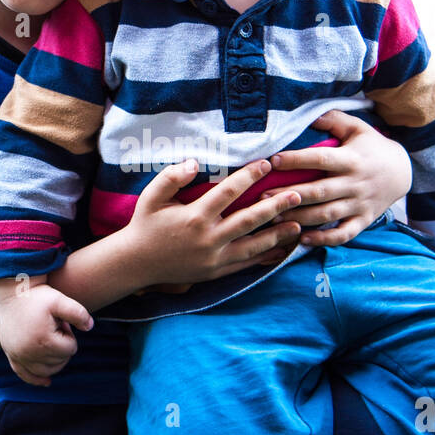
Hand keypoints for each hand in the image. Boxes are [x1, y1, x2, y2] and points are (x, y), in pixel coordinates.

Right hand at [0, 278, 92, 385]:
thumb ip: (78, 313)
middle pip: (59, 361)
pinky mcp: (11, 355)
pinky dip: (36, 379)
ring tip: (47, 336)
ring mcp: (18, 355)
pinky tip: (47, 382)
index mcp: (43, 341)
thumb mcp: (60, 300)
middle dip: (60, 345)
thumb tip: (90, 327)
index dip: (69, 334)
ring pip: (45, 371)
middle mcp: (29, 352)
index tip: (60, 321)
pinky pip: (24, 374)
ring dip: (52, 357)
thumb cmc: (38, 295)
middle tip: (53, 326)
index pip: (70, 350)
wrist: (12, 291)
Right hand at [127, 157, 303, 287]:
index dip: (249, 176)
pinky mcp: (215, 272)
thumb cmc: (145, 225)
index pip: (228, 192)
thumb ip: (171, 177)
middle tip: (297, 195)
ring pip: (253, 246)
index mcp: (194, 217)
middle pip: (249, 220)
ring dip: (277, 235)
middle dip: (275, 206)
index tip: (266, 163)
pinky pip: (245, 264)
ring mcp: (214, 259)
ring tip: (298, 224)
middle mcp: (208, 239)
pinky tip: (281, 250)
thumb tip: (195, 162)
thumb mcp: (151, 196)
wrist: (136, 264)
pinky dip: (265, 258)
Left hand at [265, 110, 412, 245]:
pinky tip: (302, 239)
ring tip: (274, 218)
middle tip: (263, 197)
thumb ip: (334, 120)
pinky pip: (343, 234)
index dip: (297, 160)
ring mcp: (359, 205)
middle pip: (319, 191)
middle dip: (290, 195)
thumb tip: (308, 115)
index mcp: (351, 160)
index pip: (320, 159)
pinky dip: (323, 240)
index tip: (273, 160)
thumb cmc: (373, 147)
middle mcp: (355, 184)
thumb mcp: (358, 128)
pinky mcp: (363, 221)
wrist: (403, 172)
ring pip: (326, 215)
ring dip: (299, 218)